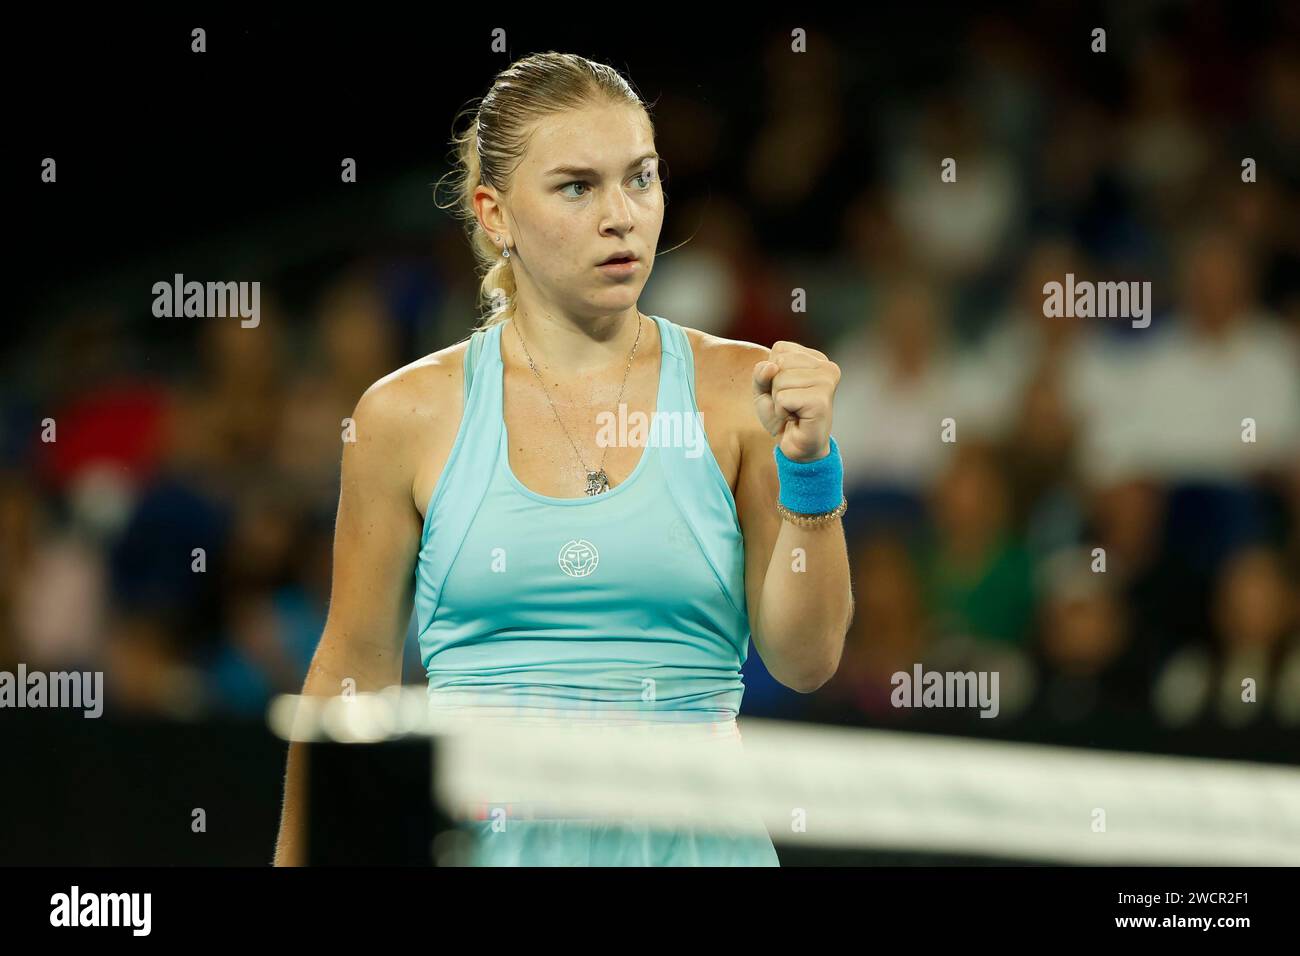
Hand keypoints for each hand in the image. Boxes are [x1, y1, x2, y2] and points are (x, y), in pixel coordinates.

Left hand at [752, 341, 839, 462]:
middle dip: (774, 387)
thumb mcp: (764, 388)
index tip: (786, 390)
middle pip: (779, 362)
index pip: (780, 349)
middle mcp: (827, 367)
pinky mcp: (821, 400)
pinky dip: (782, 411)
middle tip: (789, 404)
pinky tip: (795, 418)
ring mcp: (827, 382)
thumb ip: (761, 372)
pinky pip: (783, 398)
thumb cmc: (783, 416)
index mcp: (816, 358)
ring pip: (780, 380)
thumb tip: (771, 367)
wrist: (796, 447)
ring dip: (778, 401)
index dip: (772, 372)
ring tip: (793, 411)